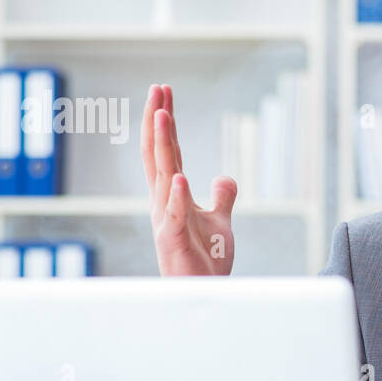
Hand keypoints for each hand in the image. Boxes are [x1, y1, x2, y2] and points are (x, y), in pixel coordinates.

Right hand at [141, 83, 236, 275]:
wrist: (203, 292)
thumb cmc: (205, 259)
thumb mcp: (220, 221)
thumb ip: (222, 197)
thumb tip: (224, 176)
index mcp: (172, 195)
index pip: (167, 150)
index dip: (165, 121)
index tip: (164, 92)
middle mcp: (164, 202)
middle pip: (159, 154)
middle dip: (157, 121)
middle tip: (158, 88)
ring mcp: (167, 219)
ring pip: (162, 175)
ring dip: (162, 144)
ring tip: (161, 114)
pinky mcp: (174, 240)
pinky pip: (175, 215)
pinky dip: (176, 196)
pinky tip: (178, 177)